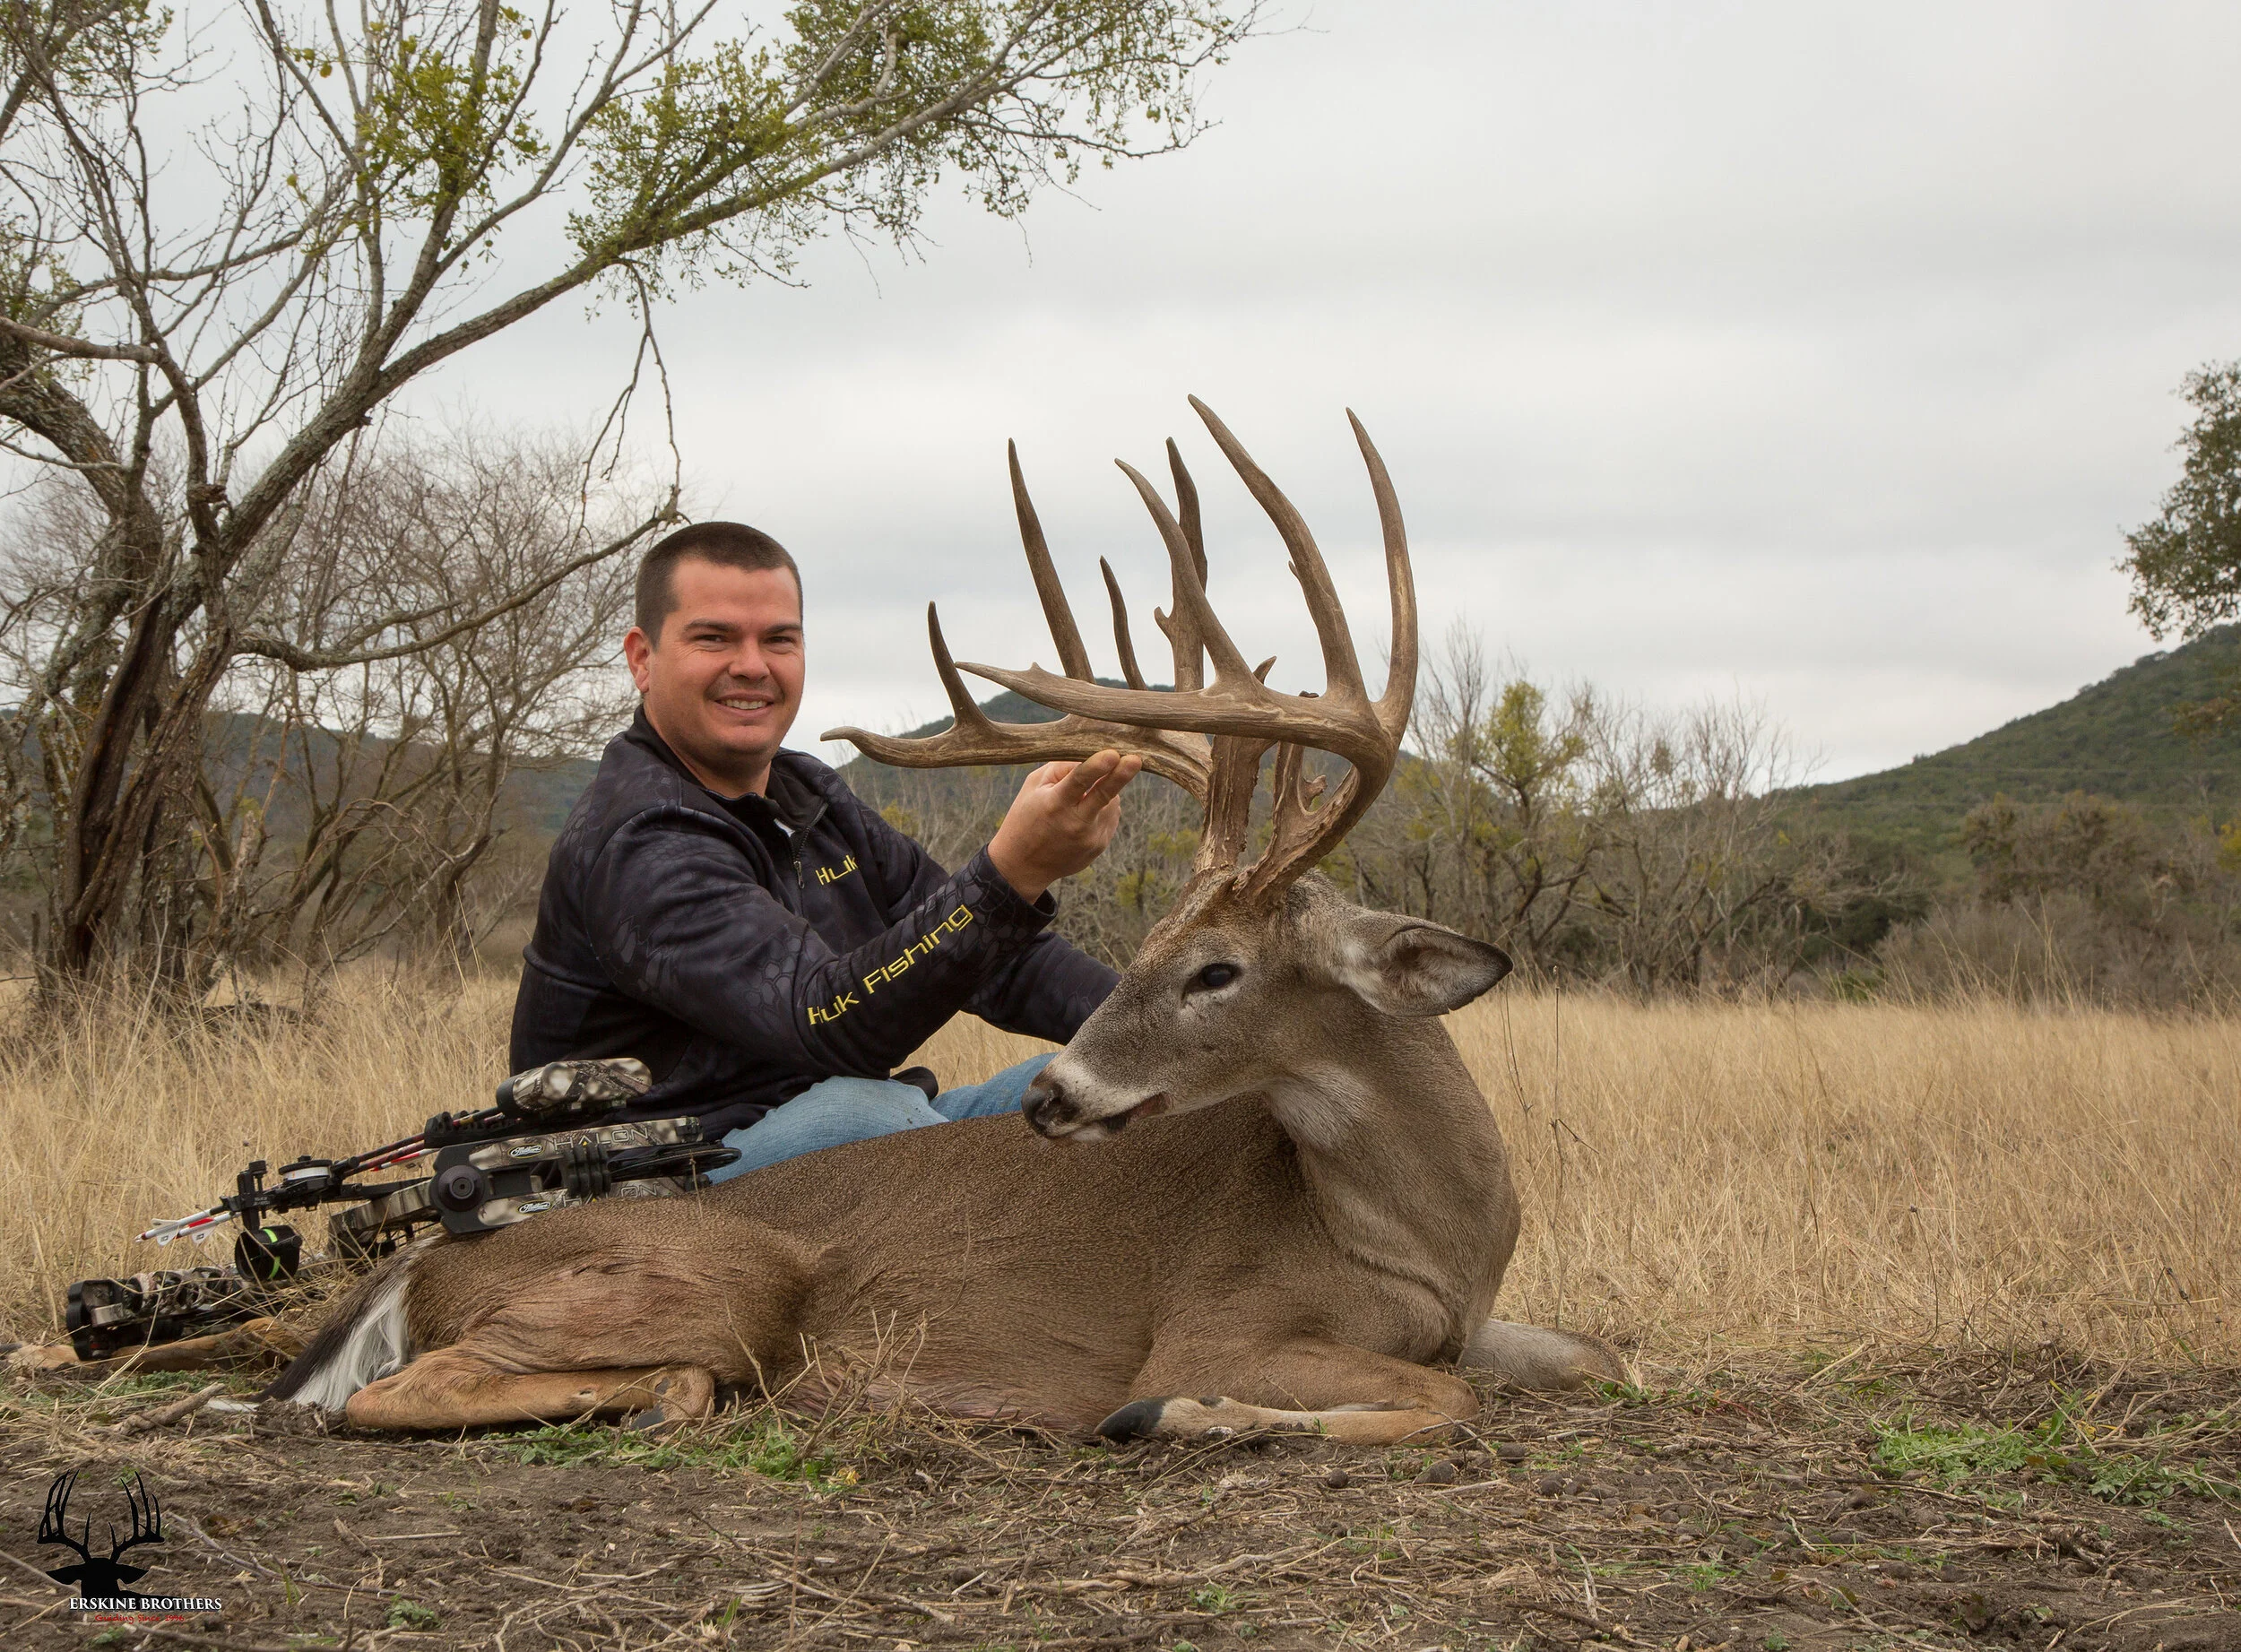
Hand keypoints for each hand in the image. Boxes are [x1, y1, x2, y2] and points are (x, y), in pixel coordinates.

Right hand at [986, 750, 1143, 901]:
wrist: (1023, 865)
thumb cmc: (1026, 817)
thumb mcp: (1033, 786)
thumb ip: (1061, 768)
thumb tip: (1092, 755)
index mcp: (1054, 805)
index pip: (1078, 782)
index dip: (1096, 767)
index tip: (1112, 755)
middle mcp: (1075, 823)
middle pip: (1104, 795)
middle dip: (1121, 776)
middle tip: (1135, 759)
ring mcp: (1090, 838)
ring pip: (1111, 802)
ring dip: (1104, 791)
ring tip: (1079, 801)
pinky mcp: (1100, 846)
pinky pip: (1111, 816)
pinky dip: (1103, 809)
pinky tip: (1083, 816)